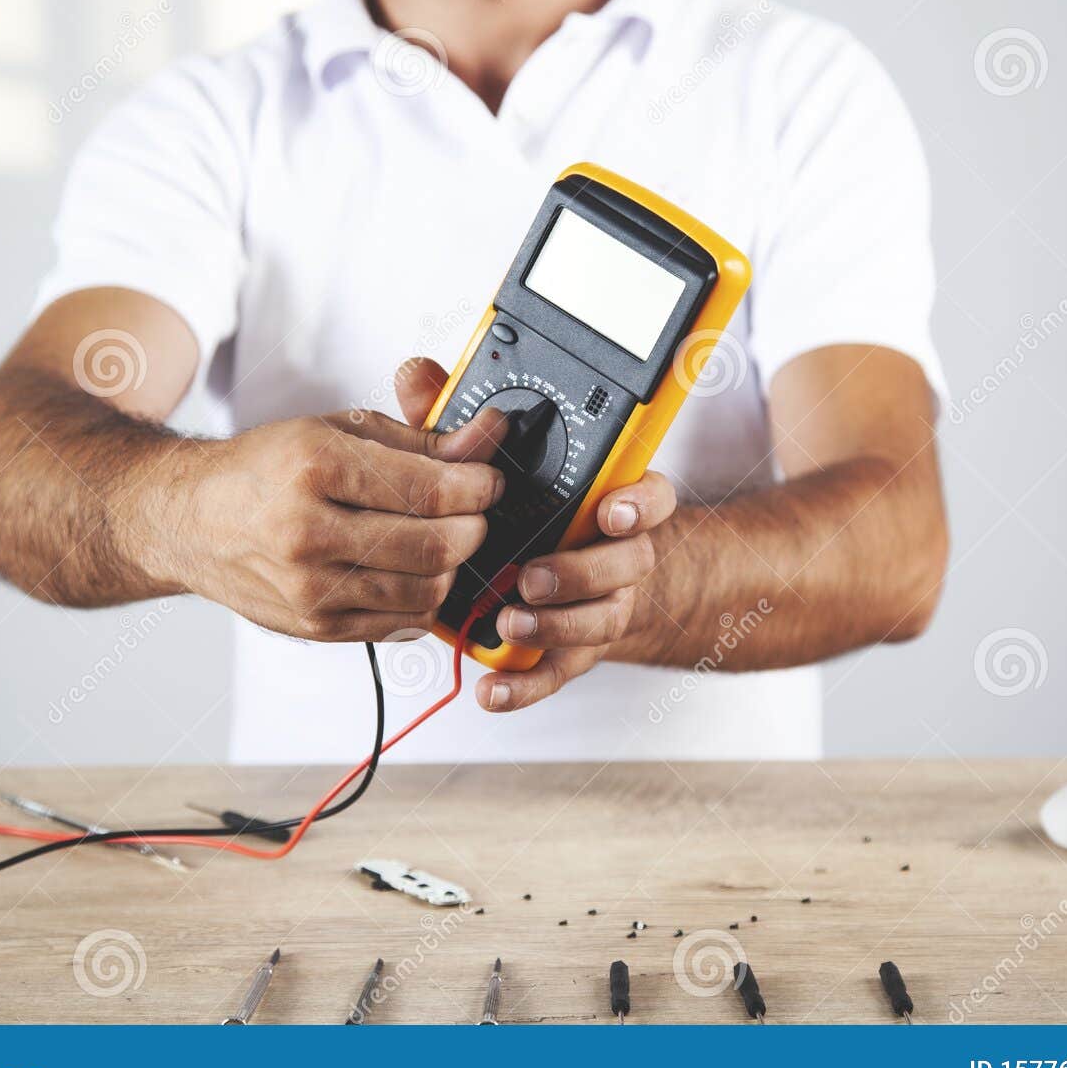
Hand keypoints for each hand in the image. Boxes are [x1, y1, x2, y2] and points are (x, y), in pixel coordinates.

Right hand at [162, 409, 505, 641]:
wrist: (191, 521)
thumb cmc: (266, 470)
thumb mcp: (339, 430)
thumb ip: (421, 439)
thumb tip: (488, 437)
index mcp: (315, 468)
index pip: (430, 489)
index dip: (479, 486)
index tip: (488, 481)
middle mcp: (308, 532)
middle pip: (437, 546)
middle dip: (474, 528)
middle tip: (473, 512)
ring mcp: (311, 588)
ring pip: (428, 590)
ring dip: (452, 565)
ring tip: (441, 538)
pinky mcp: (317, 626)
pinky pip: (405, 622)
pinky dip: (425, 597)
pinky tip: (411, 569)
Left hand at [394, 358, 676, 711]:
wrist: (571, 572)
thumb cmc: (530, 505)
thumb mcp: (501, 457)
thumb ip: (460, 420)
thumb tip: (415, 376)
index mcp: (611, 497)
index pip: (651, 494)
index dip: (639, 504)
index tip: (611, 510)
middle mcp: (619, 550)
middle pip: (629, 562)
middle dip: (583, 572)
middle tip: (533, 576)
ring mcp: (604, 601)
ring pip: (601, 618)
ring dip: (556, 625)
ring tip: (509, 623)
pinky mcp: (576, 647)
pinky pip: (560, 671)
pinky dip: (527, 685)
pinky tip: (492, 690)